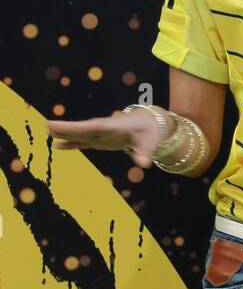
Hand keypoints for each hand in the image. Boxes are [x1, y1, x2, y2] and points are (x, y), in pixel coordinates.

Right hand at [44, 108, 170, 168]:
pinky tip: (58, 145)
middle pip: (82, 130)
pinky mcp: (100, 140)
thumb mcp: (149, 143)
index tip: (65, 124)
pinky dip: (71, 144)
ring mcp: (100, 134)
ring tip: (47, 131)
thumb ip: (144, 153)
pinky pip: (83, 142)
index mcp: (112, 127)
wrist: (149, 124)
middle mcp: (103, 129)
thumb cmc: (149, 132)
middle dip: (66, 129)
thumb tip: (144, 164)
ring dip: (65, 134)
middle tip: (47, 125)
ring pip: (80, 135)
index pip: (91, 127)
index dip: (76, 127)